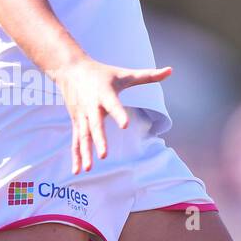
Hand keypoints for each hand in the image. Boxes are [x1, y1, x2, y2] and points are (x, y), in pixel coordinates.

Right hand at [55, 57, 171, 174]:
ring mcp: (82, 116)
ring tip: (89, 169)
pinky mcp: (76, 122)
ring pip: (83, 136)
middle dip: (99, 140)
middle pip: (95, 125)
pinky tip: (77, 171)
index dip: (118, 114)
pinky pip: (75, 141)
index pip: (113, 104)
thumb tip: (170, 71)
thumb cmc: (101, 72)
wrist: (69, 69)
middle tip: (104, 155)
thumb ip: (147, 76)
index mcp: (105, 93)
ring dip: (85, 153)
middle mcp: (91, 106)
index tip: (125, 125)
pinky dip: (76, 156)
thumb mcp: (124, 73)